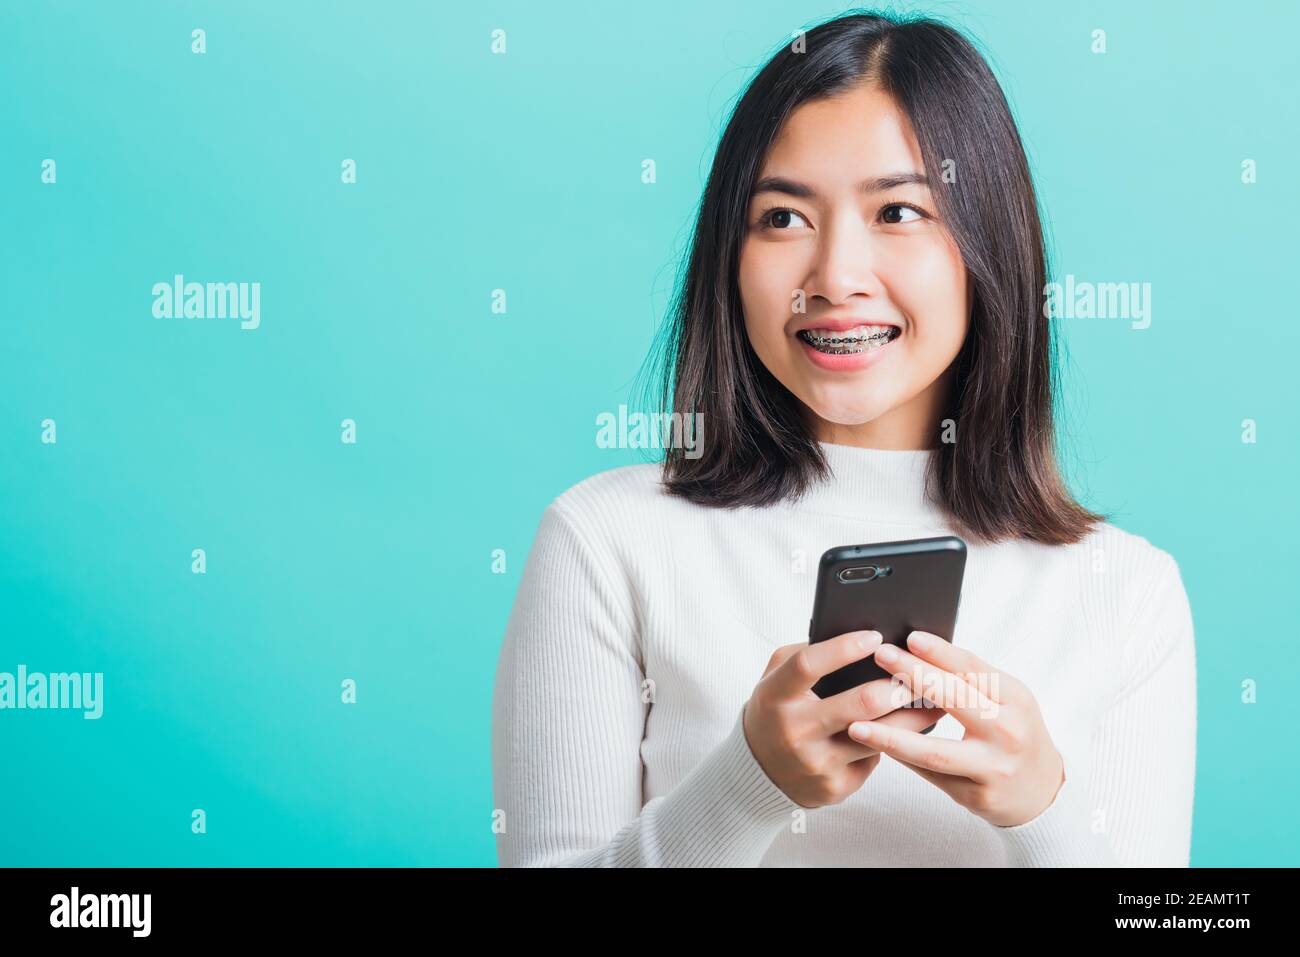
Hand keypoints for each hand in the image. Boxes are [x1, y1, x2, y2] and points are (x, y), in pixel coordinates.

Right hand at [744, 630, 946, 808]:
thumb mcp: (776, 677)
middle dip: (899, 686)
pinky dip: (892, 746)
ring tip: (937, 702)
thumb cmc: (778, 710)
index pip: (809, 665)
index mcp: (776, 696)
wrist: (760, 771)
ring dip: (915, 719)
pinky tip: (909, 736)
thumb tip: (859, 640)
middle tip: (924, 673)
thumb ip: (807, 654)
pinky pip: (873, 761)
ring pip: (880, 737)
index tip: (876, 636)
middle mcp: (794, 731)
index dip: (844, 648)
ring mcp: (816, 763)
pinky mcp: (834, 787)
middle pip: (860, 704)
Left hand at [845, 631, 1065, 827]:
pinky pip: (930, 774)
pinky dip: (901, 758)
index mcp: (1016, 699)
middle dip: (914, 676)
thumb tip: (915, 649)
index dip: (941, 652)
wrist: (1042, 792)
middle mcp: (1008, 732)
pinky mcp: (976, 796)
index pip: (974, 669)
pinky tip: (875, 746)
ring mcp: (993, 768)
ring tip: (858, 724)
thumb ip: (969, 680)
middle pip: (955, 700)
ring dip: (892, 735)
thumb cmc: (1013, 733)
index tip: (910, 636)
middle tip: (881, 657)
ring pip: (935, 750)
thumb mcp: (1006, 700)